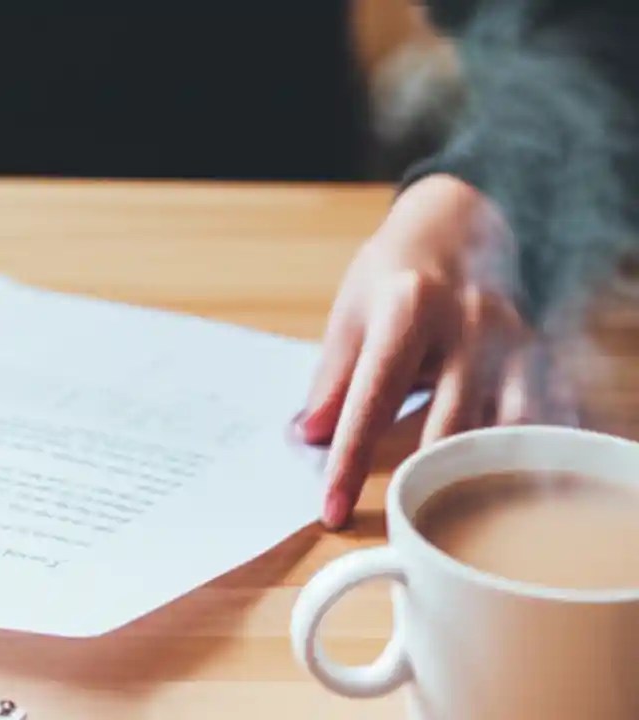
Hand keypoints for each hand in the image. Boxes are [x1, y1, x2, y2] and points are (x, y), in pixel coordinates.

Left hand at [300, 174, 575, 528]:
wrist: (457, 224)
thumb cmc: (392, 275)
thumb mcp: (349, 313)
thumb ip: (331, 378)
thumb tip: (309, 437)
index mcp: (407, 310)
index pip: (372, 399)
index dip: (350, 460)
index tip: (331, 507)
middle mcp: (468, 326)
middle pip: (448, 426)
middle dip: (421, 482)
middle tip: (394, 527)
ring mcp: (512, 342)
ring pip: (506, 431)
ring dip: (478, 478)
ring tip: (452, 519)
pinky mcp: (540, 357)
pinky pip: (544, 419)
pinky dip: (528, 456)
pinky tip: (512, 489)